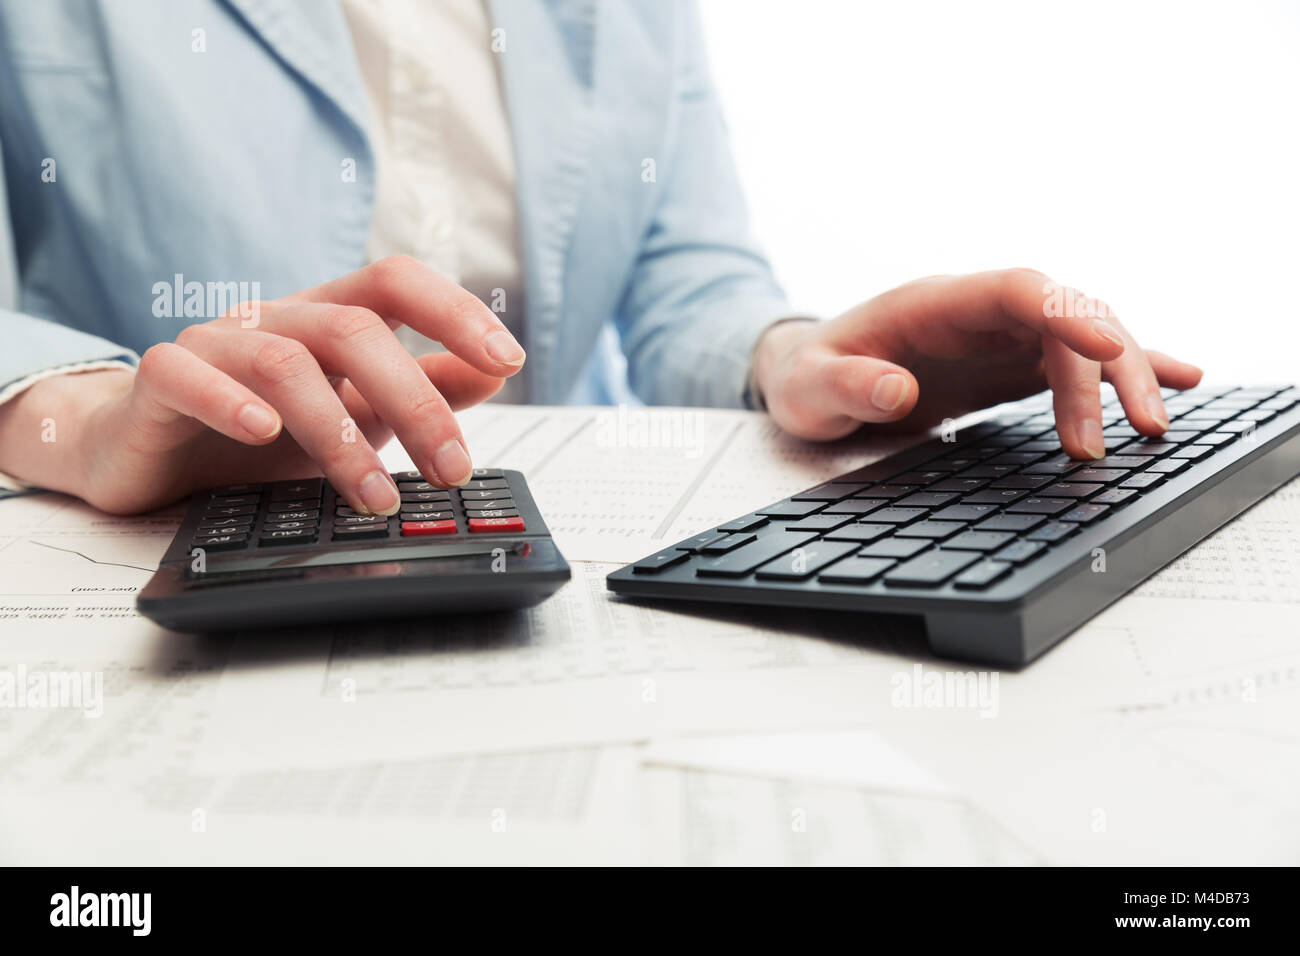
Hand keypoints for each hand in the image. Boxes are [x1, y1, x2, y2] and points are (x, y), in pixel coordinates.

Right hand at [0, 256, 522, 513]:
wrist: (151, 451)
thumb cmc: (260, 429)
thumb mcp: (356, 411)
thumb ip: (424, 389)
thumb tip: (495, 370)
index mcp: (327, 317)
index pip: (397, 282)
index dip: (455, 310)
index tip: (509, 359)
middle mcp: (276, 318)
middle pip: (353, 330)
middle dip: (415, 402)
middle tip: (453, 469)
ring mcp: (216, 344)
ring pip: (284, 362)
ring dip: (338, 433)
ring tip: (374, 494)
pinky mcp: (161, 379)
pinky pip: (190, 375)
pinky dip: (229, 403)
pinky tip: (263, 435)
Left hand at [752, 268, 1202, 458]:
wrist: (811, 375)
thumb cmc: (808, 376)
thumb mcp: (810, 388)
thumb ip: (848, 385)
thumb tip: (897, 390)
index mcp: (936, 302)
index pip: (1016, 290)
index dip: (1065, 313)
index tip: (1110, 348)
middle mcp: (980, 311)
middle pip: (1066, 317)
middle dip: (1110, 367)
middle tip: (1133, 431)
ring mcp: (1002, 336)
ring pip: (1083, 341)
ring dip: (1125, 377)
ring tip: (1154, 427)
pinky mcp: (1012, 365)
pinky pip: (1078, 363)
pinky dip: (1126, 371)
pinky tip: (1180, 381)